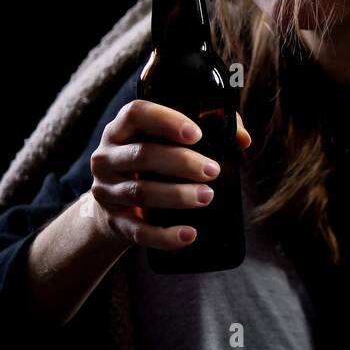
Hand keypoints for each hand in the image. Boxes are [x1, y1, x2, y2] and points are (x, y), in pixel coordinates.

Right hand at [87, 100, 250, 249]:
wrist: (115, 207)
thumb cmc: (153, 164)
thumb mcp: (167, 142)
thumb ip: (208, 130)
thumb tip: (242, 140)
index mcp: (122, 129)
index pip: (137, 113)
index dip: (167, 121)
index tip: (197, 134)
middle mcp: (107, 157)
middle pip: (143, 155)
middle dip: (182, 162)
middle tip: (213, 170)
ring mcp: (106, 191)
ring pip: (141, 192)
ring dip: (177, 195)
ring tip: (207, 196)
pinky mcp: (114, 222)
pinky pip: (138, 231)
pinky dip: (164, 235)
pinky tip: (188, 235)